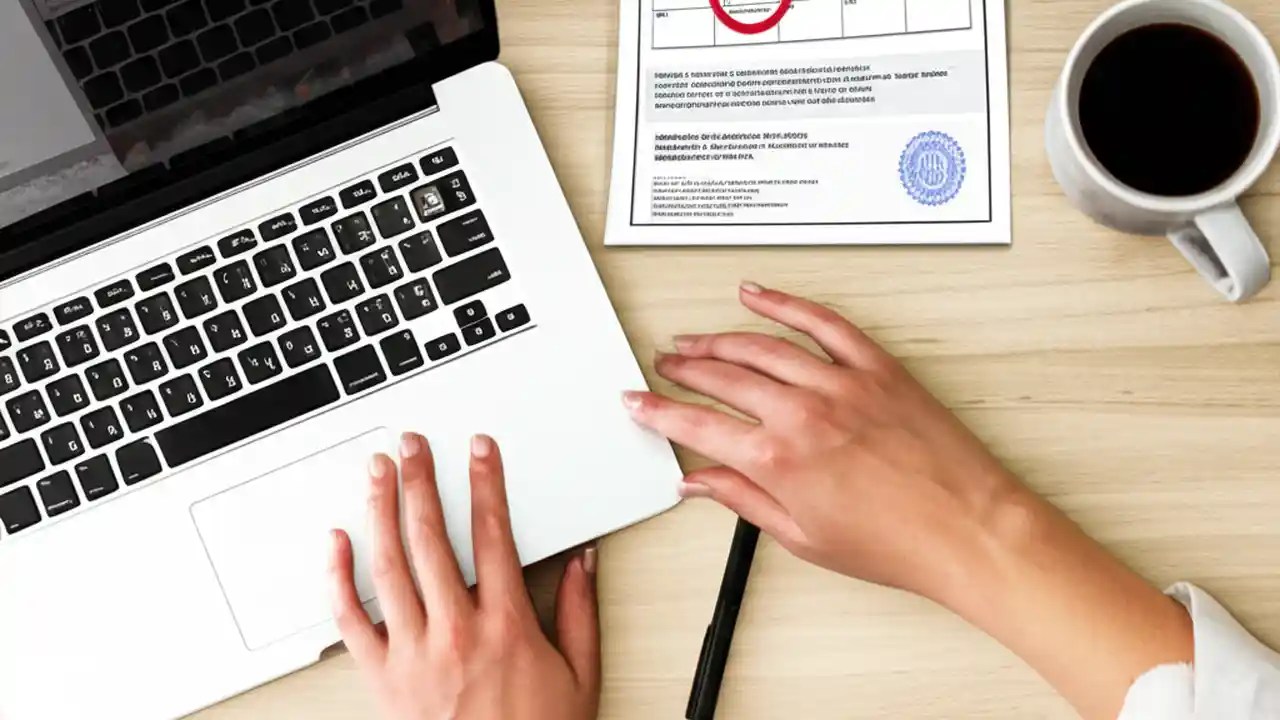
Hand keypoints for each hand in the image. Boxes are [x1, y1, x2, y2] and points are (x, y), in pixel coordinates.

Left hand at [329, 433, 600, 719]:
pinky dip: (340, 578)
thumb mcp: (581, 675)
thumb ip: (581, 611)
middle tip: (412, 445)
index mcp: (506, 625)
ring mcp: (413, 653)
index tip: (479, 451)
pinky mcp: (382, 677)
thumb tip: (584, 560)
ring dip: (381, 511)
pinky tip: (337, 541)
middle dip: (422, 482)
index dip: (485, 484)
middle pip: (432, 539)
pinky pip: (352, 620)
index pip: (493, 534)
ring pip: (390, 566)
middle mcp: (455, 631)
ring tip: (378, 472)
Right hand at [623, 282, 1019, 605]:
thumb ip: (742, 499)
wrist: (969, 528)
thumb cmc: (898, 542)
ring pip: (760, 345)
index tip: (638, 402)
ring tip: (694, 338)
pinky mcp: (875, 367)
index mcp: (778, 460)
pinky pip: (821, 322)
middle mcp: (802, 413)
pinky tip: (758, 296)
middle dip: (682, 368)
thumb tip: (699, 484)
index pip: (696, 425)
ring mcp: (839, 383)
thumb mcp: (803, 536)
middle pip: (721, 376)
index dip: (657, 411)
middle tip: (663, 364)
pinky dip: (785, 303)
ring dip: (718, 338)